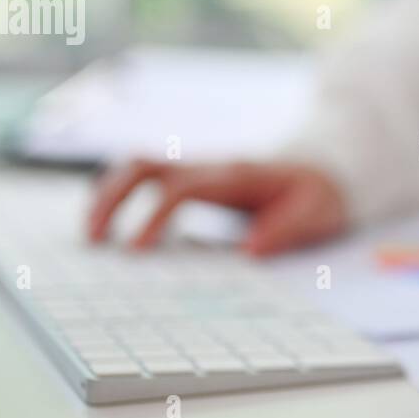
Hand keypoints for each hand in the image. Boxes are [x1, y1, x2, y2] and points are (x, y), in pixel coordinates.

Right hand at [87, 159, 347, 254]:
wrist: (327, 166)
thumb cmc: (319, 193)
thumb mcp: (315, 212)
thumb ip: (286, 229)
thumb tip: (248, 251)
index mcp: (234, 176)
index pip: (181, 190)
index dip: (154, 218)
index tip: (136, 252)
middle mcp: (209, 167)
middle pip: (145, 165)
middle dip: (112, 198)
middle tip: (92, 240)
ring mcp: (199, 169)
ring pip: (140, 166)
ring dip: (109, 195)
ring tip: (91, 237)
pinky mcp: (194, 179)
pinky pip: (149, 178)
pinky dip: (122, 196)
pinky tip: (111, 228)